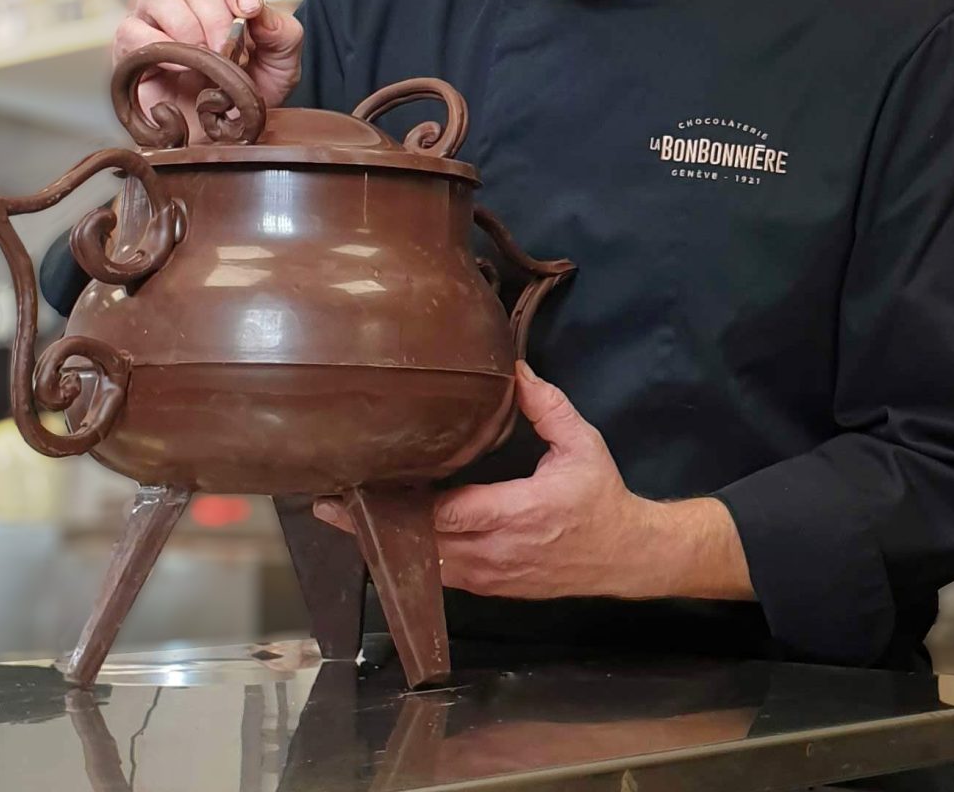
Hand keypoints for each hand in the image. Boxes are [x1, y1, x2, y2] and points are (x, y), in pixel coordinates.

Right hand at [113, 0, 304, 129]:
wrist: (219, 138)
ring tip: (203, 59)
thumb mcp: (282, 66)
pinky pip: (132, 30)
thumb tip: (258, 12)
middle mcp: (185, 1)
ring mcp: (153, 21)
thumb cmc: (246, 96)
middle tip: (229, 54)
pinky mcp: (128, 48)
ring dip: (187, 26)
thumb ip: (282, 33)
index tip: (250, 10)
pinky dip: (157, 45)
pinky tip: (177, 66)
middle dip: (218, 18)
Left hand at [314, 365, 753, 601]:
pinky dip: (409, 557)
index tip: (363, 485)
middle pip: (423, 544)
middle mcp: (498, 552)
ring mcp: (492, 576)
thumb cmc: (601, 496)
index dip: (404, 503)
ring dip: (384, 545)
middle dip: (373, 526)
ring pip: (426, 566)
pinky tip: (382, 535)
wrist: (627, 555)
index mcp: (519, 514)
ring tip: (339, 517)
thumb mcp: (581, 443)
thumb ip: (545, 405)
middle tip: (326, 500)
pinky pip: (441, 575)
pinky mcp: (490, 586)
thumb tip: (512, 367)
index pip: (448, 513)